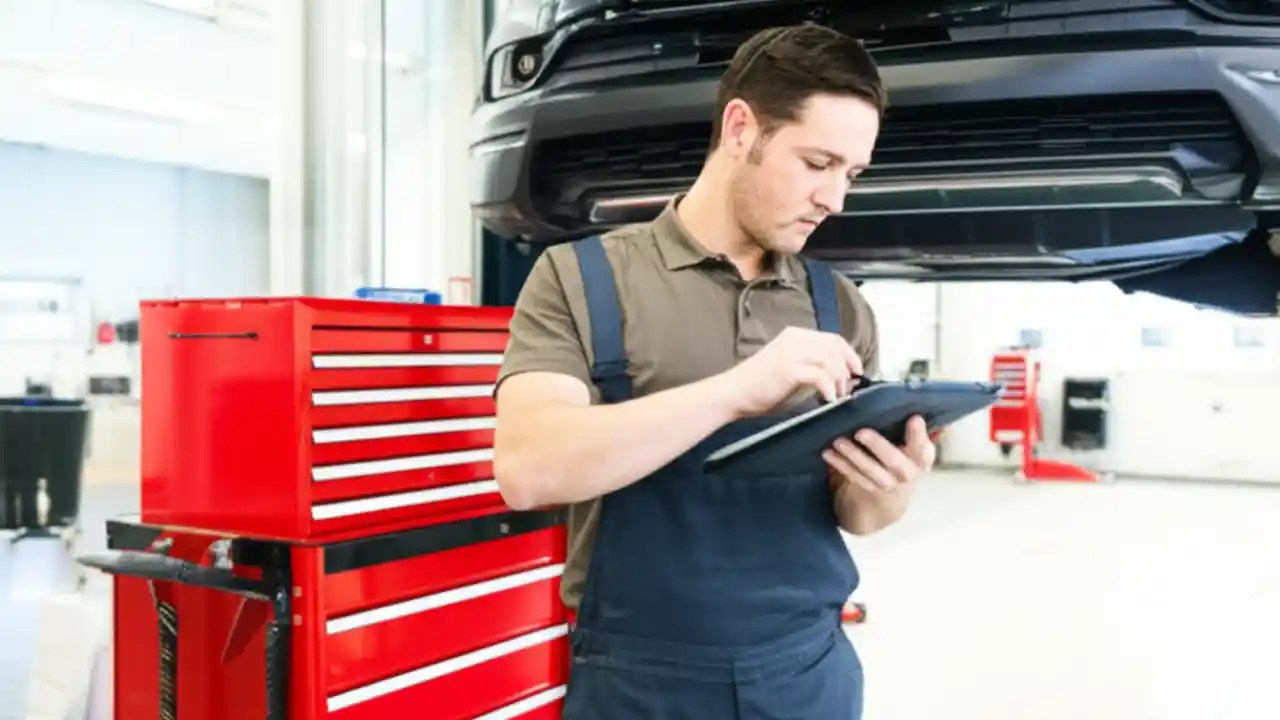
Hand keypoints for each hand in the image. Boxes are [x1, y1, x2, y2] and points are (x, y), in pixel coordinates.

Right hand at [720, 327, 862, 417]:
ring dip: (838, 380)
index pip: (832, 339)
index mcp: (794, 335)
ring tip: (836, 396)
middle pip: (835, 347)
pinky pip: (820, 376)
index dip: (849, 355)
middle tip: (847, 388)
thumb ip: (809, 364)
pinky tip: (827, 400)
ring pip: (830, 360)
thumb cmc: (757, 386)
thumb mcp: (788, 367)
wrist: (732, 393)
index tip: (856, 373)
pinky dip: (829, 389)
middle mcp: (793, 339)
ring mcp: (790, 352)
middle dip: (847, 368)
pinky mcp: (787, 369)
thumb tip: (837, 375)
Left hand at [824, 415, 935, 496]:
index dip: (919, 434)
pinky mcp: (869, 489)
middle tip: (861, 432)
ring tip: (838, 441)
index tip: (914, 418)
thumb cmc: (903, 456)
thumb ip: (907, 428)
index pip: (924, 446)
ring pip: (870, 471)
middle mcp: (907, 473)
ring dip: (853, 456)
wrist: (895, 493)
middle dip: (878, 446)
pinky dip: (840, 465)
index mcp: (921, 457)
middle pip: (894, 460)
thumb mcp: (912, 444)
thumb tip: (897, 402)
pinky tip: (828, 453)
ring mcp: (888, 483)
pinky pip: (854, 476)